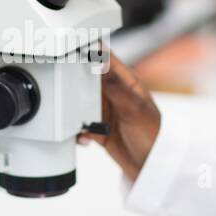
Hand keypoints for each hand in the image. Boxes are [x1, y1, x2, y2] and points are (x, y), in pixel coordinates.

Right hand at [78, 48, 161, 181]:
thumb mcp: (134, 107)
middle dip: (71, 82)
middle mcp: (112, 92)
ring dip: (72, 111)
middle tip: (61, 88)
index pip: (102, 56)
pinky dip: (77, 131)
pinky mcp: (98, 128)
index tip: (66, 47)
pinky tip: (84, 137)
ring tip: (76, 120)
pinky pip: (78, 125)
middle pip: (84, 77)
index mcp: (123, 81)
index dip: (86, 48)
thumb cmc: (154, 135)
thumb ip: (115, 84)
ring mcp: (104, 110)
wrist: (153, 168)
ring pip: (78, 102)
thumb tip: (99, 59)